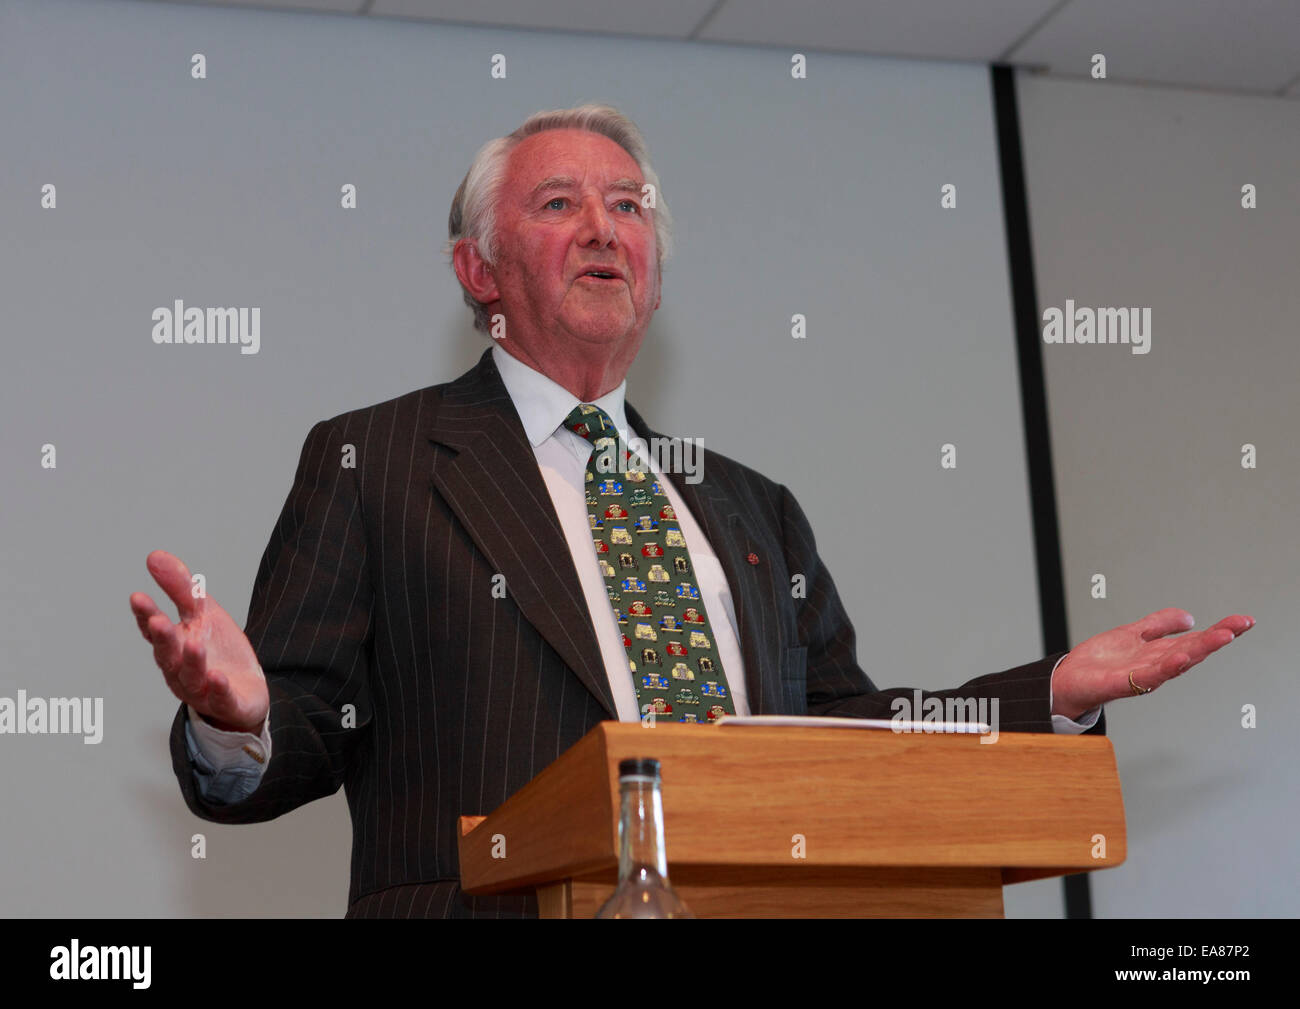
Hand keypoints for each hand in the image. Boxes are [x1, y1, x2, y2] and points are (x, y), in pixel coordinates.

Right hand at [130, 549, 268, 733]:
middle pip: (168, 654)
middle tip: (157, 621)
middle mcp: (181, 670)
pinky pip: (219, 698)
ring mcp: (201, 689)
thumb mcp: (204, 613)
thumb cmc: (219, 651)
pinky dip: (217, 689)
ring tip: (194, 644)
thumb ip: (181, 588)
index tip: (138, 597)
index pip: (154, 630)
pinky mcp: (226, 703)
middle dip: (163, 638)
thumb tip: (154, 556)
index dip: (145, 615)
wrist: (246, 691)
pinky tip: (217, 677)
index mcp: (174, 646)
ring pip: (191, 677)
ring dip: (192, 661)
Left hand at [1051, 608, 1254, 719]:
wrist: (1070, 680)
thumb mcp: (1133, 634)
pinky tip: (1181, 657)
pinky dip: (1167, 667)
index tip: (1244, 621)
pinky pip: (1150, 675)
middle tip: (1241, 625)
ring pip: (1177, 661)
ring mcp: (1144, 675)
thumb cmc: (1101, 662)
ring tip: (1221, 636)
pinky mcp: (1126, 683)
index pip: (1195, 639)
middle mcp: (1157, 665)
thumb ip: (1158, 624)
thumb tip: (1189, 617)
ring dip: (1200, 649)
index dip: (1219, 630)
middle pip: (1192, 650)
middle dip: (1217, 638)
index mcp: (1160, 653)